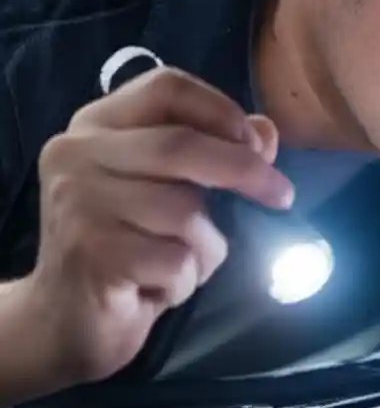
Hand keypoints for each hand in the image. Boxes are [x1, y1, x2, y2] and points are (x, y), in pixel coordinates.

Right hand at [28, 67, 290, 383]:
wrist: (68, 319)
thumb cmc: (132, 246)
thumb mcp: (173, 192)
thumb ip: (217, 154)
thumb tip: (266, 130)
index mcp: (98, 125)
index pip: (166, 88)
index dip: (222, 110)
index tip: (258, 145)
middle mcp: (78, 154)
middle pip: (180, 145)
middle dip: (243, 170)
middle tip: (283, 195)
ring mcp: (79, 203)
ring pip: (183, 211)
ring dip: (206, 246)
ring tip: (181, 263)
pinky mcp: (91, 252)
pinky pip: (175, 259)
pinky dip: (186, 279)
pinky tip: (159, 288)